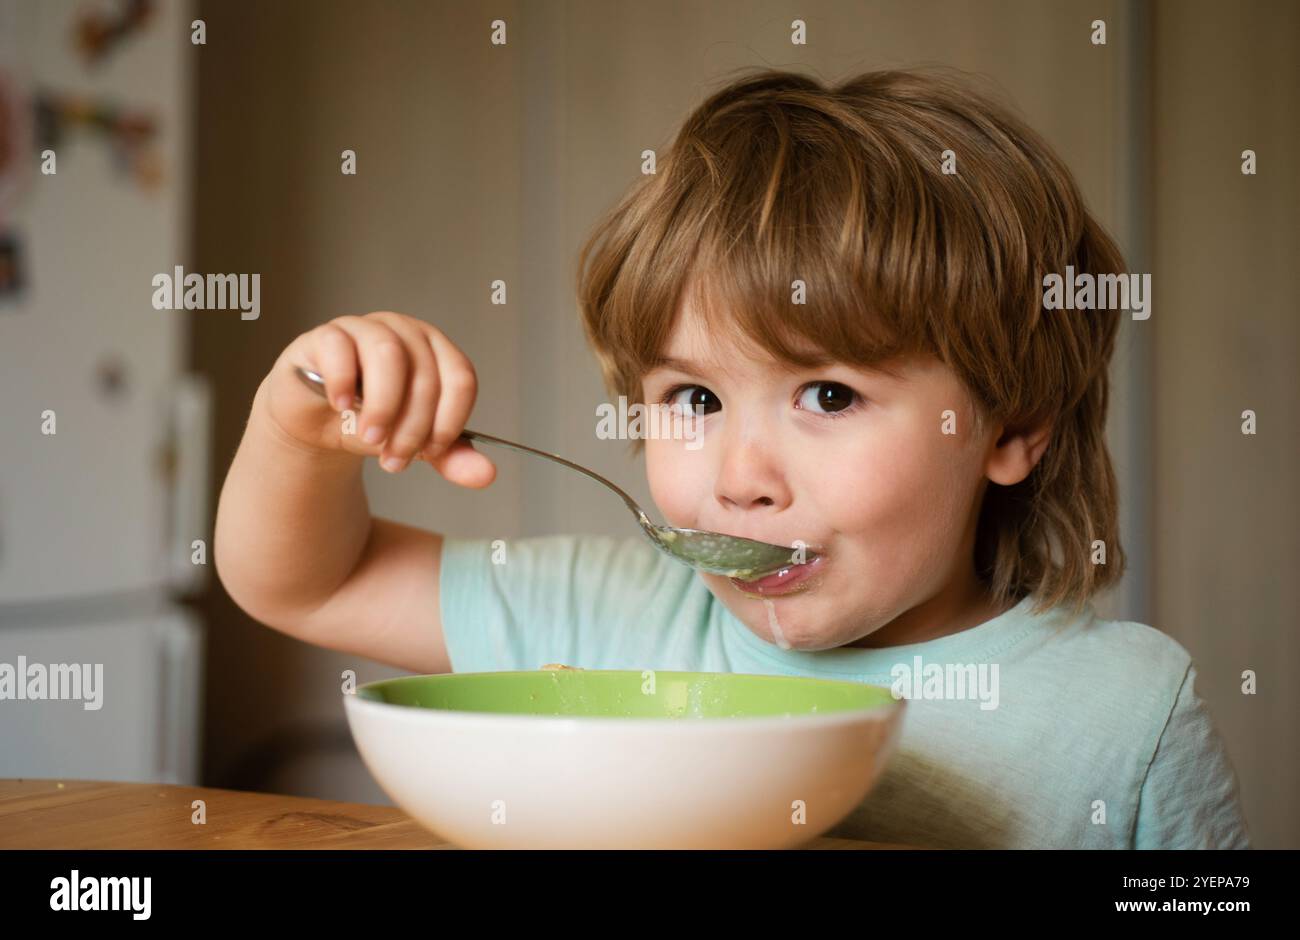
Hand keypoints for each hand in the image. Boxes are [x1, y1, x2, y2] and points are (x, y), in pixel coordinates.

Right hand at [264, 311, 495, 487]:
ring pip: (389, 355)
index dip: (449, 420)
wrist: (316, 423)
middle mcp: (405, 332)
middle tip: (395, 461)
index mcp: (436, 351)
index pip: (460, 378)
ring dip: (384, 405)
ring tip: (371, 439)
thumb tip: (486, 475)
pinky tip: (340, 405)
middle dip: (413, 427)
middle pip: (425, 375)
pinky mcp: (325, 336)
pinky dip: (343, 380)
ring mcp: (365, 328)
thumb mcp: (413, 444)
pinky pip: (340, 347)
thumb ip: (450, 456)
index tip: (431, 452)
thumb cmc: (369, 422)